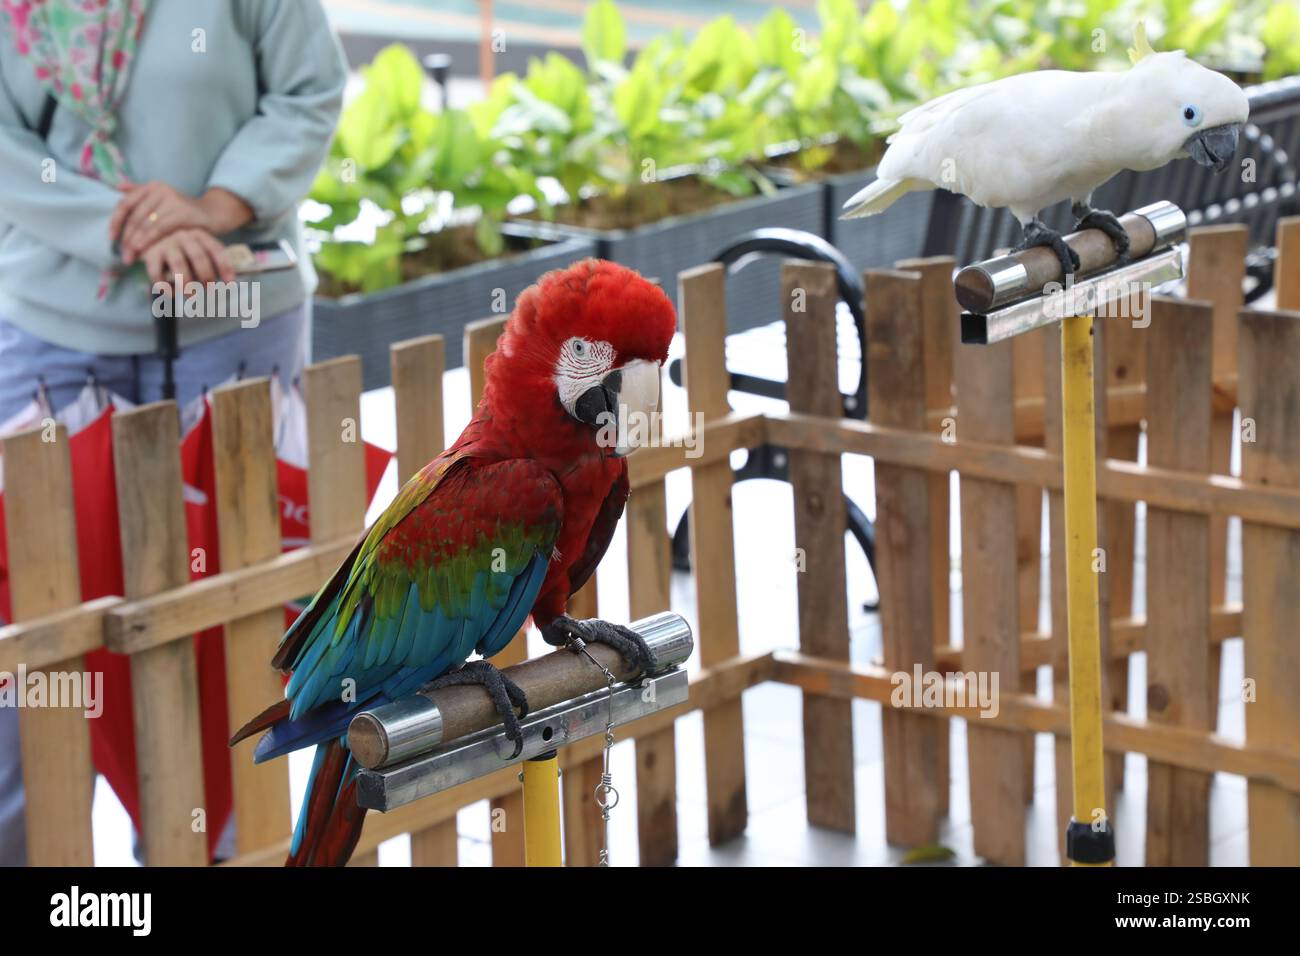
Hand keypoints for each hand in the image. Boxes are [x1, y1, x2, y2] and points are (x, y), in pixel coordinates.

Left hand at [111, 183, 252, 264]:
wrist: (213, 213)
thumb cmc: (183, 210)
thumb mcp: (161, 199)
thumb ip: (140, 193)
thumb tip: (118, 187)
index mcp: (151, 187)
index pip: (125, 204)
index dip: (116, 221)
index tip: (111, 238)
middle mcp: (159, 190)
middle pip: (135, 216)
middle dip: (126, 238)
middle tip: (122, 255)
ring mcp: (171, 200)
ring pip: (145, 223)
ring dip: (135, 242)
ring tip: (131, 257)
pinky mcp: (182, 212)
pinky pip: (160, 228)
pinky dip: (149, 239)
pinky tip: (142, 249)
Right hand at [141, 228, 235, 294]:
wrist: (151, 235)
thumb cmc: (183, 249)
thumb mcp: (199, 248)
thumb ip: (212, 261)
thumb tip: (229, 283)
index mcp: (200, 235)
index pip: (216, 250)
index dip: (225, 267)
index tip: (230, 284)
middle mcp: (184, 236)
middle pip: (198, 256)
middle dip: (206, 276)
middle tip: (210, 290)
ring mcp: (166, 244)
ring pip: (179, 264)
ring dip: (187, 282)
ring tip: (191, 295)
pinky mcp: (150, 254)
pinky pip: (156, 271)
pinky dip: (164, 285)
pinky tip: (171, 294)